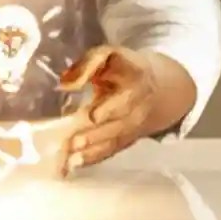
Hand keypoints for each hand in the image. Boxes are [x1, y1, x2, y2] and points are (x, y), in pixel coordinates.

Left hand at [58, 45, 158, 173]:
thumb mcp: (108, 55)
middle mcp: (139, 106)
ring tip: (71, 159)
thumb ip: (88, 65)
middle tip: (74, 143)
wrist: (154, 86)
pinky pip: (112, 150)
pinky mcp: (128, 139)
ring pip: (115, 140)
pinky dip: (94, 158)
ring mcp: (135, 126)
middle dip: (97, 134)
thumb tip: (66, 83)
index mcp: (136, 79)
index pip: (126, 95)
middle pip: (120, 123)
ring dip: (93, 150)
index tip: (93, 117)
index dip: (111, 107)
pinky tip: (75, 164)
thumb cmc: (121, 68)